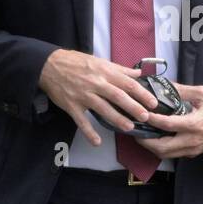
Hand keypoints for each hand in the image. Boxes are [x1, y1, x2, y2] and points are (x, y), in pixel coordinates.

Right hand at [37, 49, 158, 144]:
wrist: (49, 65)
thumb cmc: (76, 62)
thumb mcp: (99, 61)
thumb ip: (119, 69)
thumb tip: (138, 73)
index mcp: (104, 72)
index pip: (127, 83)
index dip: (141, 94)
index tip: (153, 103)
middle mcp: (96, 83)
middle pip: (118, 96)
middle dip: (133, 107)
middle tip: (145, 117)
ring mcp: (83, 95)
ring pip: (102, 109)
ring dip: (116, 119)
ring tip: (129, 128)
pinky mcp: (72, 105)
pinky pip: (82, 121)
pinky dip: (89, 132)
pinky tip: (97, 142)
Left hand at [134, 83, 202, 159]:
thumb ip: (182, 90)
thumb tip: (164, 85)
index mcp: (195, 124)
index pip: (167, 125)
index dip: (151, 119)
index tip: (139, 113)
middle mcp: (192, 140)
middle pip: (162, 147)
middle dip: (145, 141)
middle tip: (135, 131)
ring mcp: (193, 149)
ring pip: (166, 154)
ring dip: (151, 147)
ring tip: (142, 136)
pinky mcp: (194, 153)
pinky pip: (174, 155)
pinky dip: (162, 149)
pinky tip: (156, 139)